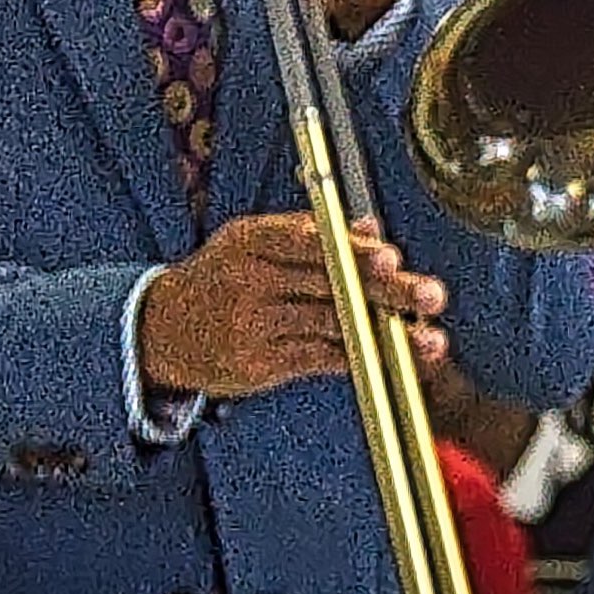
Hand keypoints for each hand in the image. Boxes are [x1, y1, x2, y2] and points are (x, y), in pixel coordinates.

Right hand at [138, 213, 446, 402]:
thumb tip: (370, 228)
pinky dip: (361, 358)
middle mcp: (250, 280)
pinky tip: (393, 359)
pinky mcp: (258, 364)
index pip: (310, 241)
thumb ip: (311, 234)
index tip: (394, 256)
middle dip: (387, 290)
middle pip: (330, 282)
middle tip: (432, 296)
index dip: (354, 251)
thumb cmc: (221, 279)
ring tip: (430, 341)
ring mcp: (253, 325)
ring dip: (386, 334)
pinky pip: (320, 360)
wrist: (160, 330)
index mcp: (251, 240)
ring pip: (332, 325)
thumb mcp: (253, 244)